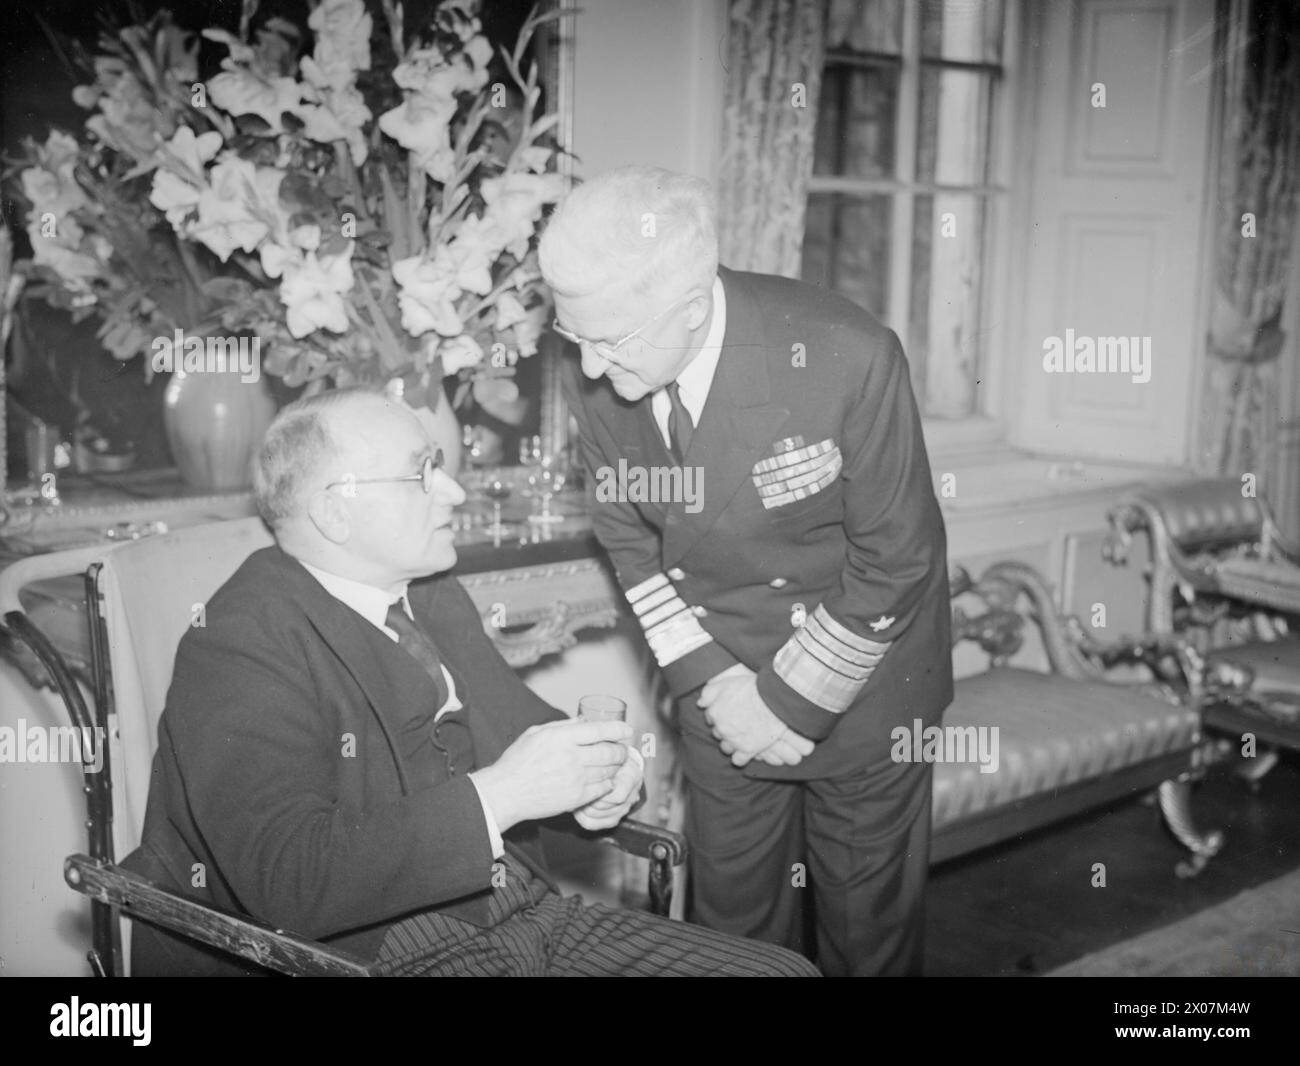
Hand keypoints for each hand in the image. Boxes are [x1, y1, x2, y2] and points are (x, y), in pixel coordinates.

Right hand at [472, 718, 631, 831]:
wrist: (506, 793)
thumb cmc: (517, 762)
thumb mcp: (536, 734)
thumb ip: (562, 726)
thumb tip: (584, 721)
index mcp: (561, 737)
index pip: (599, 730)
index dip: (618, 729)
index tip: (627, 730)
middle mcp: (571, 757)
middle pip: (609, 751)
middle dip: (621, 750)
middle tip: (622, 750)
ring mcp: (575, 778)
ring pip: (609, 770)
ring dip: (616, 767)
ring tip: (615, 764)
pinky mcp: (576, 798)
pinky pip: (602, 788)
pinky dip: (608, 783)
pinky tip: (604, 780)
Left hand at [698, 666, 812, 767]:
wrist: (774, 699)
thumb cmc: (752, 688)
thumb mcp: (727, 683)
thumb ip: (710, 692)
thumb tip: (700, 703)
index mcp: (715, 712)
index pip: (710, 717)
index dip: (719, 715)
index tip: (729, 713)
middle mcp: (721, 728)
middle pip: (717, 733)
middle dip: (725, 729)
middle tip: (738, 723)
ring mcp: (733, 740)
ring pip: (725, 748)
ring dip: (731, 744)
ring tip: (742, 737)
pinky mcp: (747, 750)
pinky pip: (738, 760)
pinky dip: (741, 757)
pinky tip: (747, 750)